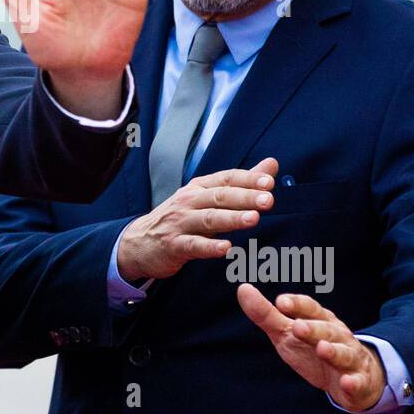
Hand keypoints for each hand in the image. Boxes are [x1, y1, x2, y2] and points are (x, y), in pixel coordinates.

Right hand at [116, 158, 277, 282]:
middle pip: (220, 197)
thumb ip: (242, 183)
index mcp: (199, 187)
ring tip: (253, 219)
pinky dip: (209, 247)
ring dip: (231, 218)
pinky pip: (193, 245)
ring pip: (208, 219)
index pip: (226, 179)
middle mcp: (189, 201)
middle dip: (245, 198)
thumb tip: (272, 165)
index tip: (269, 181)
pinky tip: (226, 248)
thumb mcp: (207, 196)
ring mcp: (180, 222)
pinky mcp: (174, 245)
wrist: (140, 242)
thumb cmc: (181, 217)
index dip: (247, 179)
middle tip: (268, 200)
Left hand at [237, 285, 385, 411]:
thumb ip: (266, 314)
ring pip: (344, 353)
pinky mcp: (358, 382)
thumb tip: (243, 289)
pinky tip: (347, 382)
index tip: (280, 302)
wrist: (351, 378)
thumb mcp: (287, 332)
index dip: (297, 304)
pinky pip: (357, 382)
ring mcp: (351, 358)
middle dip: (313, 328)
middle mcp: (338, 335)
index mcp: (321, 320)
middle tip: (298, 327)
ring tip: (322, 349)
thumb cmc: (312, 349)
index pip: (310, 308)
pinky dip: (353, 382)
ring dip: (334, 351)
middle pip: (326, 330)